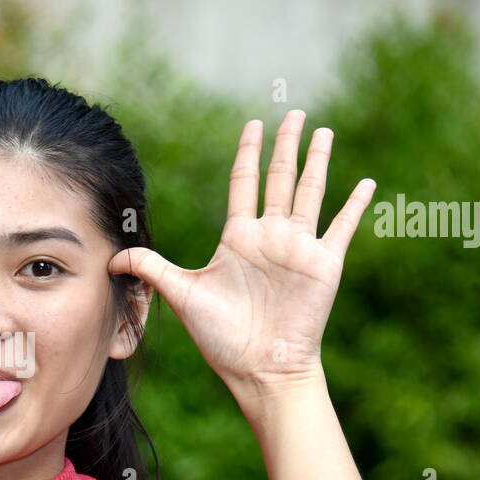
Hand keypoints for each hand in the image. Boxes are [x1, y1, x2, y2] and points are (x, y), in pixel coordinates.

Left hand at [108, 109, 373, 391]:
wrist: (259, 367)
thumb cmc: (221, 337)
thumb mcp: (182, 294)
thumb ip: (151, 268)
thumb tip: (112, 257)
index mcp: (239, 237)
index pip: (243, 183)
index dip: (247, 153)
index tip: (252, 125)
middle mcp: (270, 236)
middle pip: (279, 177)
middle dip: (285, 144)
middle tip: (293, 112)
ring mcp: (299, 247)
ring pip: (310, 191)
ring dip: (317, 160)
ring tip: (323, 131)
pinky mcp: (324, 263)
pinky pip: (342, 226)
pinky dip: (355, 205)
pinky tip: (367, 183)